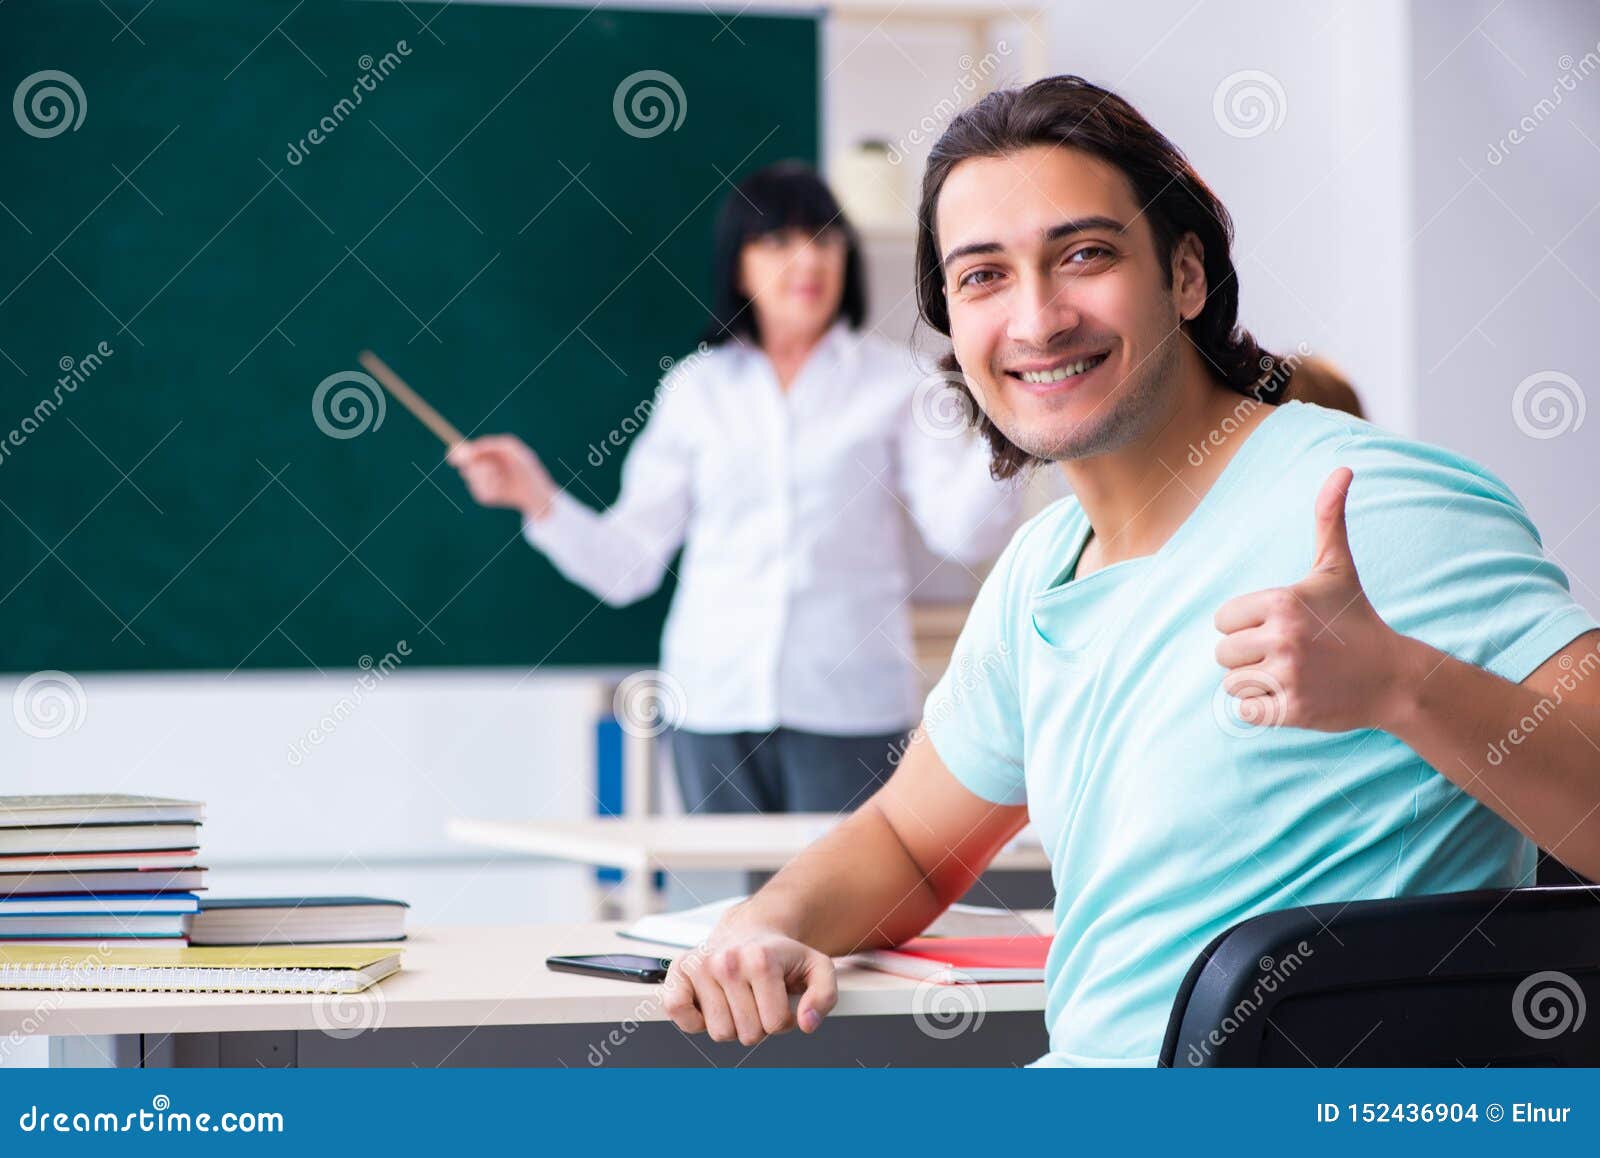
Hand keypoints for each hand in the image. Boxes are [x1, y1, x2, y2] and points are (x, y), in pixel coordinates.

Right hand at [447, 435, 557, 519]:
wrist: (537, 492)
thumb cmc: (525, 466)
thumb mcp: (510, 448)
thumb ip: (489, 445)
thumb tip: (468, 447)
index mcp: (485, 454)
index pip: (465, 451)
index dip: (458, 453)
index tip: (453, 457)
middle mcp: (480, 467)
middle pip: (466, 466)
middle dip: (477, 467)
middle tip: (492, 469)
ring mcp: (481, 482)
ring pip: (473, 481)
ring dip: (488, 479)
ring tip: (502, 479)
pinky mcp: (485, 496)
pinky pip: (481, 493)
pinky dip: (492, 491)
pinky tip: (503, 490)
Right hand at [660, 922, 837, 1045]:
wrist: (750, 931)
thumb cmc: (781, 956)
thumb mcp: (817, 968)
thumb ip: (824, 996)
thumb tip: (806, 1022)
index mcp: (760, 959)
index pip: (774, 1025)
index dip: (782, 1021)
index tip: (780, 999)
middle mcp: (727, 960)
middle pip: (747, 1033)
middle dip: (757, 1024)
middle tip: (758, 999)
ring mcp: (700, 965)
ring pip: (719, 1033)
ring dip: (731, 1023)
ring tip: (738, 997)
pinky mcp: (678, 972)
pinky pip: (678, 1013)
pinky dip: (694, 1019)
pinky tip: (710, 1002)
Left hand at [1213, 467, 1413, 733]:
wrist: (1394, 677)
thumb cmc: (1357, 619)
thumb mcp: (1337, 568)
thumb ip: (1329, 518)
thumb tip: (1342, 468)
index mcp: (1281, 601)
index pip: (1223, 619)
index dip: (1244, 625)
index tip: (1277, 627)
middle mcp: (1282, 638)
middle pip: (1223, 653)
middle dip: (1247, 656)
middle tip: (1286, 654)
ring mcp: (1287, 676)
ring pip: (1231, 683)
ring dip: (1254, 683)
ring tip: (1290, 674)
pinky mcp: (1291, 710)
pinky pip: (1245, 711)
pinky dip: (1260, 709)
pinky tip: (1290, 696)